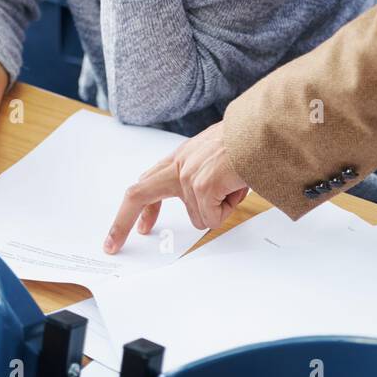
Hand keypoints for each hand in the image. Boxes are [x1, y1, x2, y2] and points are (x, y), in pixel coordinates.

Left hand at [104, 122, 248, 247]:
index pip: (149, 182)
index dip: (138, 208)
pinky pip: (213, 219)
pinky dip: (229, 209)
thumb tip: (204, 206)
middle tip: (112, 244)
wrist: (263, 132)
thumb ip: (200, 176)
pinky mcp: (202, 187)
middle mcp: (180, 165)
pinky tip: (238, 187)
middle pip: (138, 194)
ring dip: (221, 209)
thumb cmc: (247, 143)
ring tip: (236, 186)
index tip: (138, 228)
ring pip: (199, 218)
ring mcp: (188, 177)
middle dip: (121, 223)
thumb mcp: (215, 156)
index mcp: (182, 157)